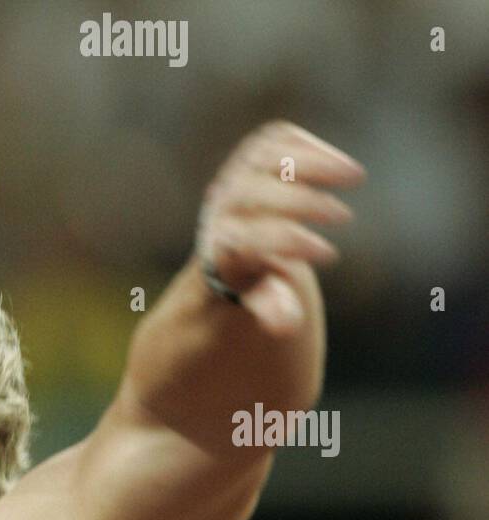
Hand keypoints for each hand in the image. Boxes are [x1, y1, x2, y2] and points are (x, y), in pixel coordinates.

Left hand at [196, 120, 365, 337]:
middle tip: (343, 218)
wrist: (225, 243)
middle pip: (254, 195)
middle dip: (300, 204)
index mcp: (219, 245)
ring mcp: (235, 175)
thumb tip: (287, 326)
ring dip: (312, 162)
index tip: (327, 254)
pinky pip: (275, 138)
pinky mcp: (251, 155)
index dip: (286, 243)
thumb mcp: (258, 297)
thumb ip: (271, 307)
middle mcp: (221, 207)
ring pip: (267, 157)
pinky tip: (338, 164)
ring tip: (354, 176)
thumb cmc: (248, 277)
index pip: (247, 238)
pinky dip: (307, 144)